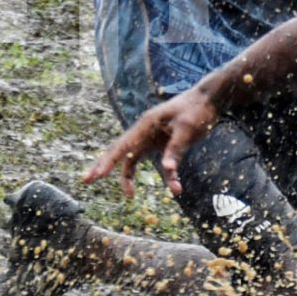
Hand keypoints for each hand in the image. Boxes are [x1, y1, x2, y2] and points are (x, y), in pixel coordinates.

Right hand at [82, 86, 220, 199]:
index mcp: (146, 125)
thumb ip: (176, 149)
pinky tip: (176, 189)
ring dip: (130, 177)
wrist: (209, 100)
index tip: (96, 175)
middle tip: (86, 180)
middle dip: (103, 166)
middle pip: (119, 151)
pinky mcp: (163, 144)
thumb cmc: (197, 110)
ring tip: (129, 195)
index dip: (107, 162)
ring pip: (134, 159)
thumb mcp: (188, 130)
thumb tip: (167, 170)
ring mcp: (152, 137)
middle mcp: (145, 131)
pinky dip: (166, 176)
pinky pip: (159, 163)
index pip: (122, 146)